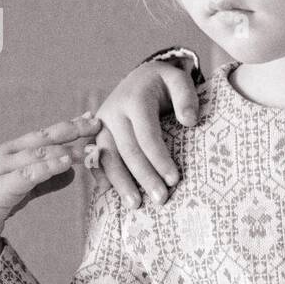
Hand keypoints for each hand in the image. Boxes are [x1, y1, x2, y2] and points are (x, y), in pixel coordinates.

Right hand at [0, 114, 101, 283]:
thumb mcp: (23, 188)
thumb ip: (46, 179)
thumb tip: (72, 172)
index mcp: (11, 151)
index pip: (44, 134)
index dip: (67, 125)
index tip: (90, 118)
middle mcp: (6, 155)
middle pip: (43, 138)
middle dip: (71, 130)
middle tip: (96, 124)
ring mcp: (0, 169)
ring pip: (37, 154)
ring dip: (65, 151)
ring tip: (87, 149)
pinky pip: (27, 175)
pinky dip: (48, 167)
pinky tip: (66, 164)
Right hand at [88, 59, 199, 209]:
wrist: (137, 78)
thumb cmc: (163, 84)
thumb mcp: (177, 80)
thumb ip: (186, 96)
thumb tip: (189, 121)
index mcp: (134, 99)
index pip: (147, 136)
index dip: (160, 159)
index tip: (174, 180)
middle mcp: (112, 112)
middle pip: (128, 150)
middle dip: (144, 177)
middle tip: (161, 199)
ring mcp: (100, 124)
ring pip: (107, 157)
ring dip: (120, 183)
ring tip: (135, 205)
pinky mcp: (95, 134)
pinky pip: (95, 158)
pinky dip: (101, 176)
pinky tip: (110, 193)